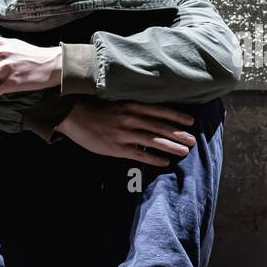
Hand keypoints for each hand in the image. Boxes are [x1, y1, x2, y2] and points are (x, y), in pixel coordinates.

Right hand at [54, 99, 196, 165]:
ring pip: (154, 141)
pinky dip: (154, 159)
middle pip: (161, 127)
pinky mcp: (117, 147)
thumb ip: (133, 108)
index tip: (191, 121)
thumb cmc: (96, 109)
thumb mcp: (117, 103)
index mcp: (132, 106)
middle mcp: (131, 118)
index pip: (160, 111)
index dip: (177, 116)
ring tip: (185, 151)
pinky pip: (140, 155)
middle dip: (179, 134)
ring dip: (171, 146)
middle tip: (193, 140)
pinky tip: (165, 163)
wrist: (73, 116)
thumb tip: (152, 115)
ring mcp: (125, 134)